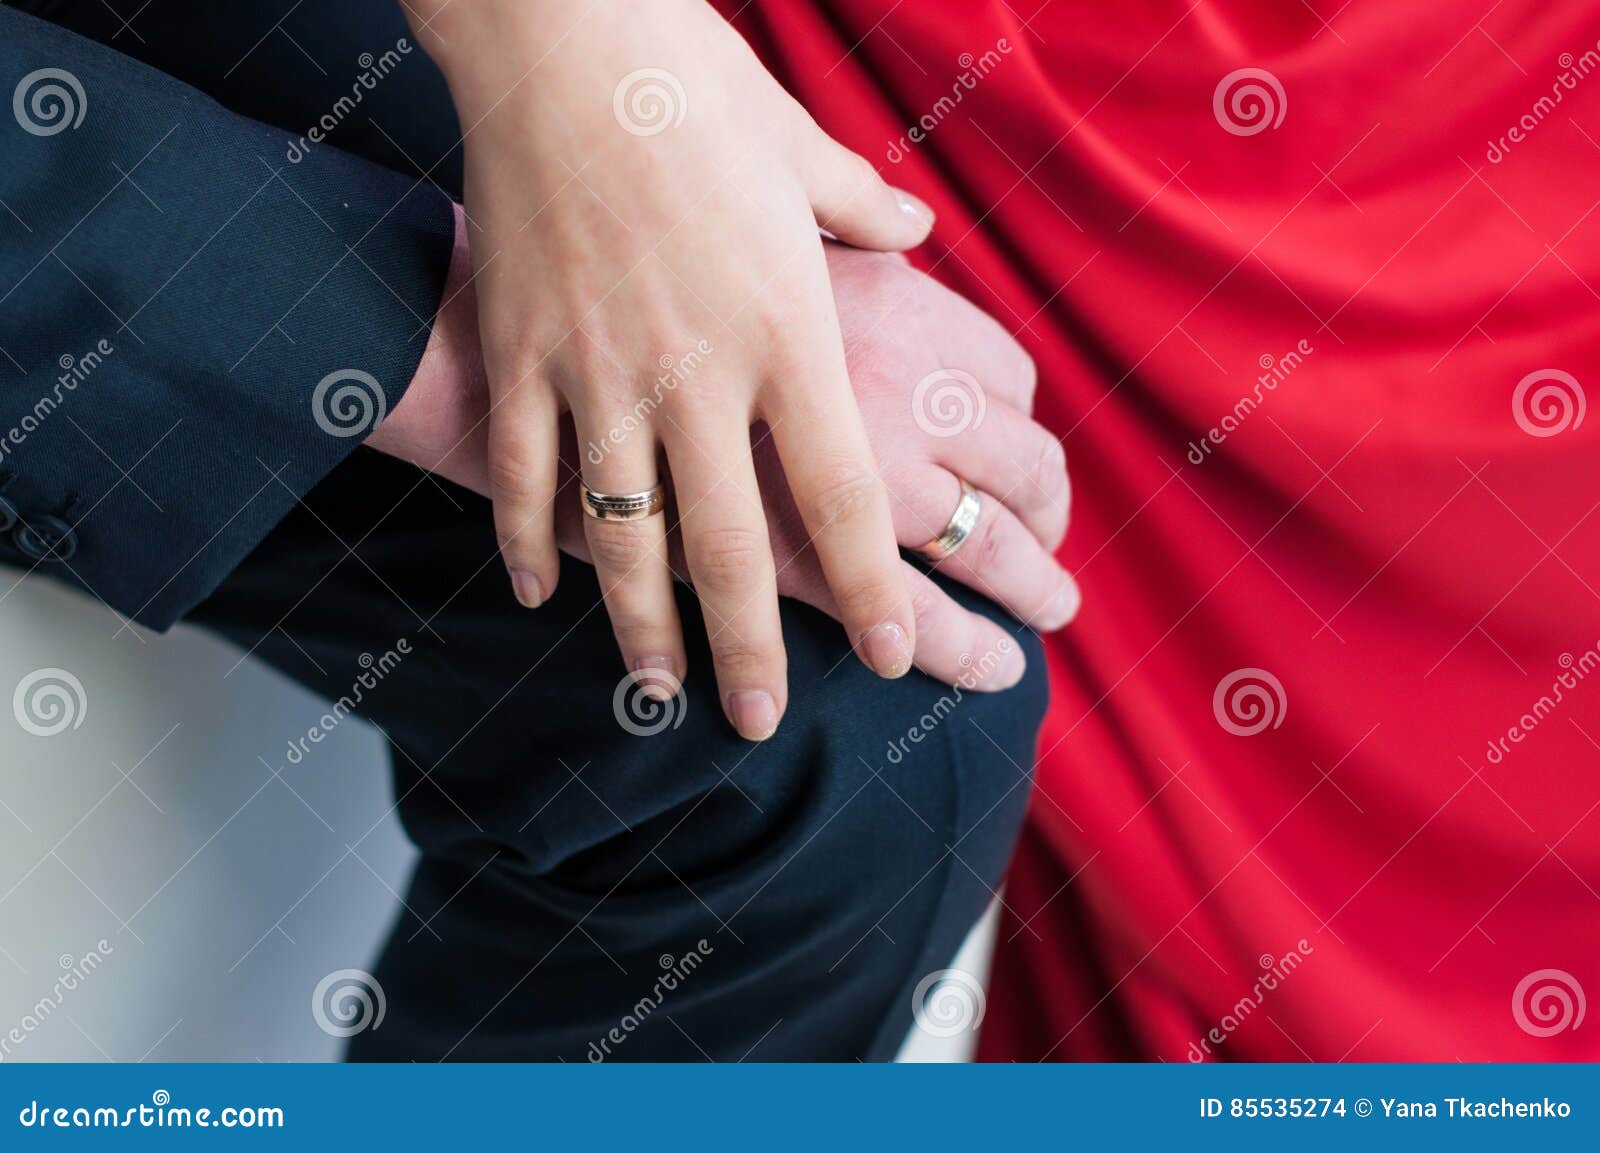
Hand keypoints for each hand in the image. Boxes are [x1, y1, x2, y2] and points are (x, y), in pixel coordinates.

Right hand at [403, 0, 932, 739]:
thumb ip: (867, 214)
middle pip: (734, 546)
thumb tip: (921, 235)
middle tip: (758, 720)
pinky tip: (543, 595)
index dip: (880, 588)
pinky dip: (532, 542)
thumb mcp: (799, 150)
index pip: (847, 493)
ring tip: (660, 691)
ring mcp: (602, 371)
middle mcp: (702, 370)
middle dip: (751, 649)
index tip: (900, 658)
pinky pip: (529, 476)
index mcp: (791, 328)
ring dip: (641, 628)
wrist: (552, 36)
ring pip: (624, 536)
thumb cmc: (687, 84)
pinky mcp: (524, 355)